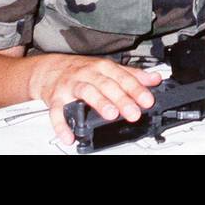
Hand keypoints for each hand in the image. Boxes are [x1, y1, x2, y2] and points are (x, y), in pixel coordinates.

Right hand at [29, 53, 161, 143]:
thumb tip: (155, 79)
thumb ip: (132, 75)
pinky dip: (62, 125)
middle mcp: (87, 74)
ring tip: (111, 115)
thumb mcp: (108, 68)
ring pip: (85, 92)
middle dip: (121, 99)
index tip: (148, 100)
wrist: (50, 69)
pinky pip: (57, 111)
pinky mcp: (55, 98)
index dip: (136, 88)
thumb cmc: (82, 70)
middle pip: (106, 84)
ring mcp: (70, 85)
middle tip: (133, 113)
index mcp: (102, 67)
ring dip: (99, 103)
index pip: (123, 77)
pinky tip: (70, 136)